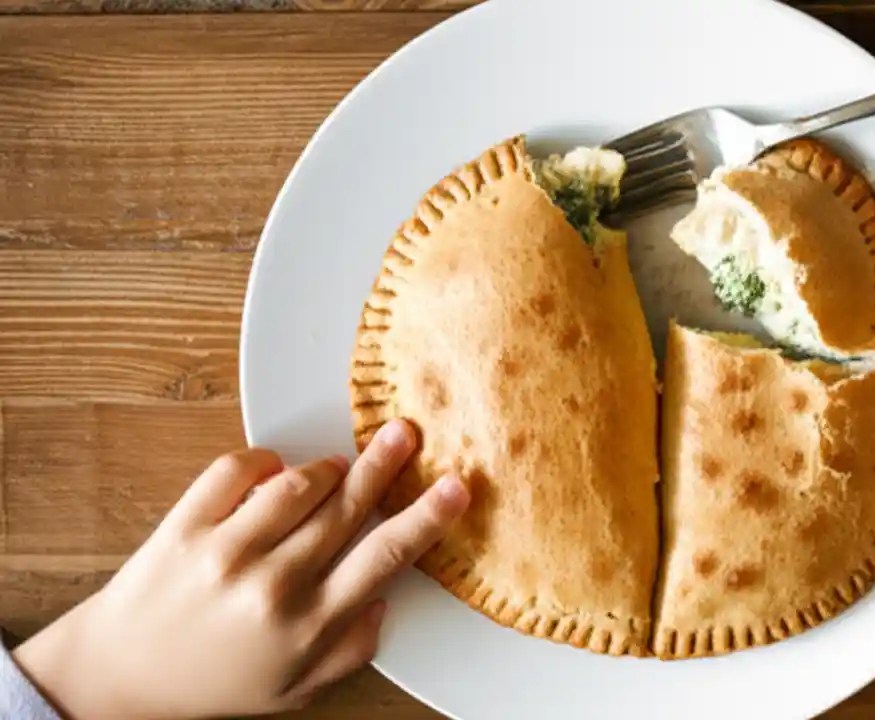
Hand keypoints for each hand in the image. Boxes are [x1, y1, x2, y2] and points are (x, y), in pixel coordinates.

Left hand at [13, 419, 468, 718]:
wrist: (119, 676)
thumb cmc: (212, 682)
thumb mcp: (293, 690)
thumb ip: (348, 651)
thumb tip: (383, 602)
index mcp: (305, 626)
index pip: (383, 559)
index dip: (426, 518)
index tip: (455, 488)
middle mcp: (270, 586)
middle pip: (345, 509)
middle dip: (384, 465)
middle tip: (408, 433)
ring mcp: (224, 553)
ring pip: (295, 484)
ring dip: (325, 467)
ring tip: (339, 466)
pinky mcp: (183, 527)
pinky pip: (233, 470)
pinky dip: (260, 459)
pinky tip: (272, 470)